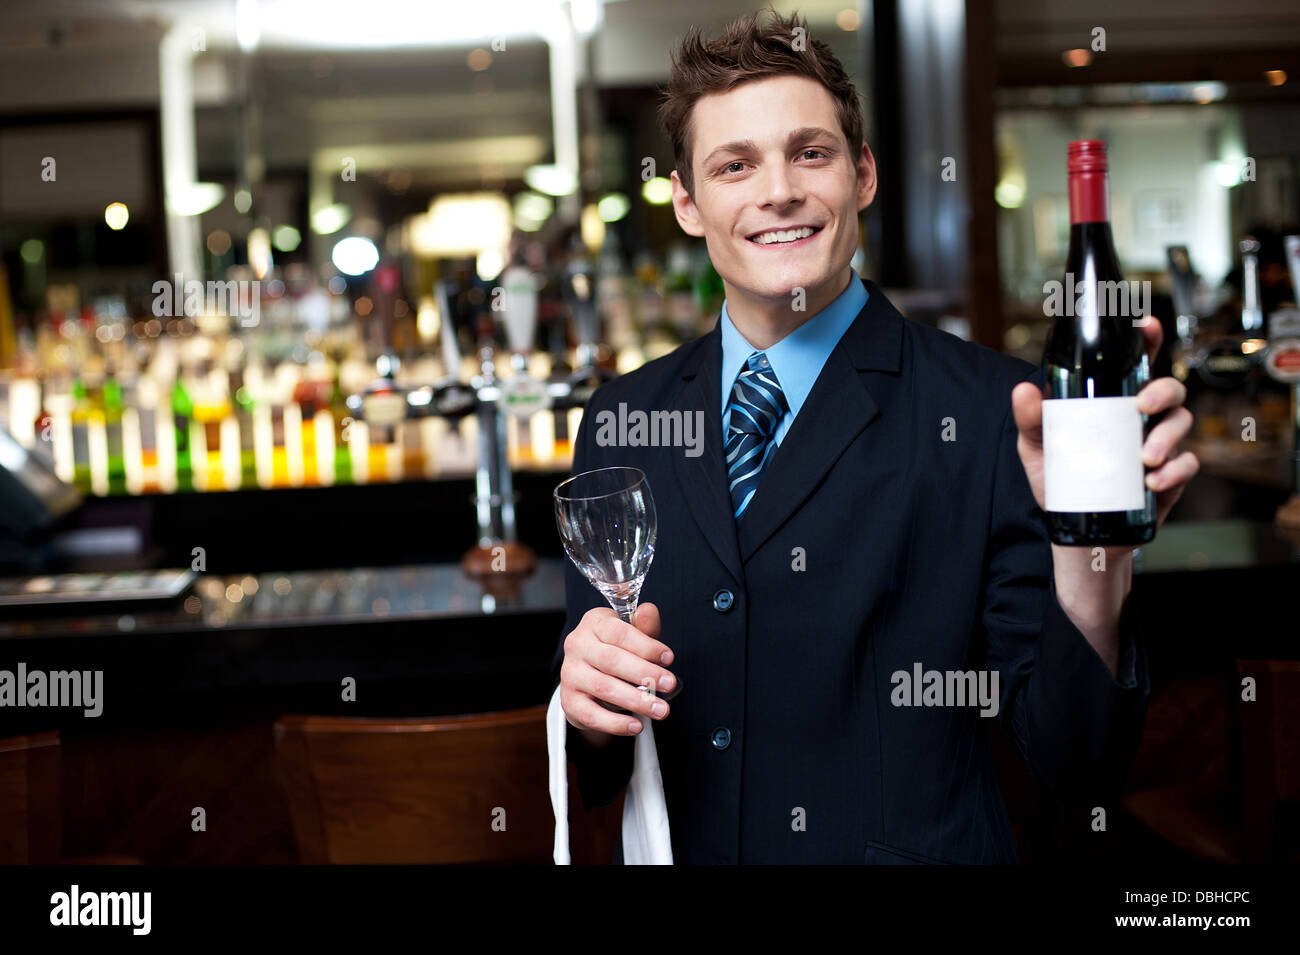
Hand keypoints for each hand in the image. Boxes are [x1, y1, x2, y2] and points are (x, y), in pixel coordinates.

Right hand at [559, 602, 675, 737]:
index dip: (645, 645)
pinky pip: (592, 714)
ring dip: (636, 700)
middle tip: (670, 684)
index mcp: (594, 623)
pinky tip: (636, 725)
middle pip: (612, 660)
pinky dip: (615, 723)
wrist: (589, 677)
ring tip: (661, 709)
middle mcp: (577, 645)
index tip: (668, 658)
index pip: (618, 632)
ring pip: (603, 687)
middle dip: (645, 673)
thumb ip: (644, 626)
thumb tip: (649, 611)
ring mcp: (570, 673)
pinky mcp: (569, 700)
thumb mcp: (632, 634)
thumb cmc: (617, 649)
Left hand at [1011, 315, 1199, 548]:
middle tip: (1142, 405)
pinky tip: (1152, 481)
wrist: (1077, 531)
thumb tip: (1023, 390)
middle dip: (1162, 390)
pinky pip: (1187, 464)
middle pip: (1170, 388)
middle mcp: (1142, 418)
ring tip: (1144, 458)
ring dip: (1168, 436)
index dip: (1147, 340)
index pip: (1136, 363)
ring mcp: (1160, 445)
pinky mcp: (1171, 476)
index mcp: (1114, 402)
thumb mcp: (1038, 447)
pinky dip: (1175, 470)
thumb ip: (1031, 420)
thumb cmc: (1062, 480)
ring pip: (1182, 422)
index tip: (1145, 326)